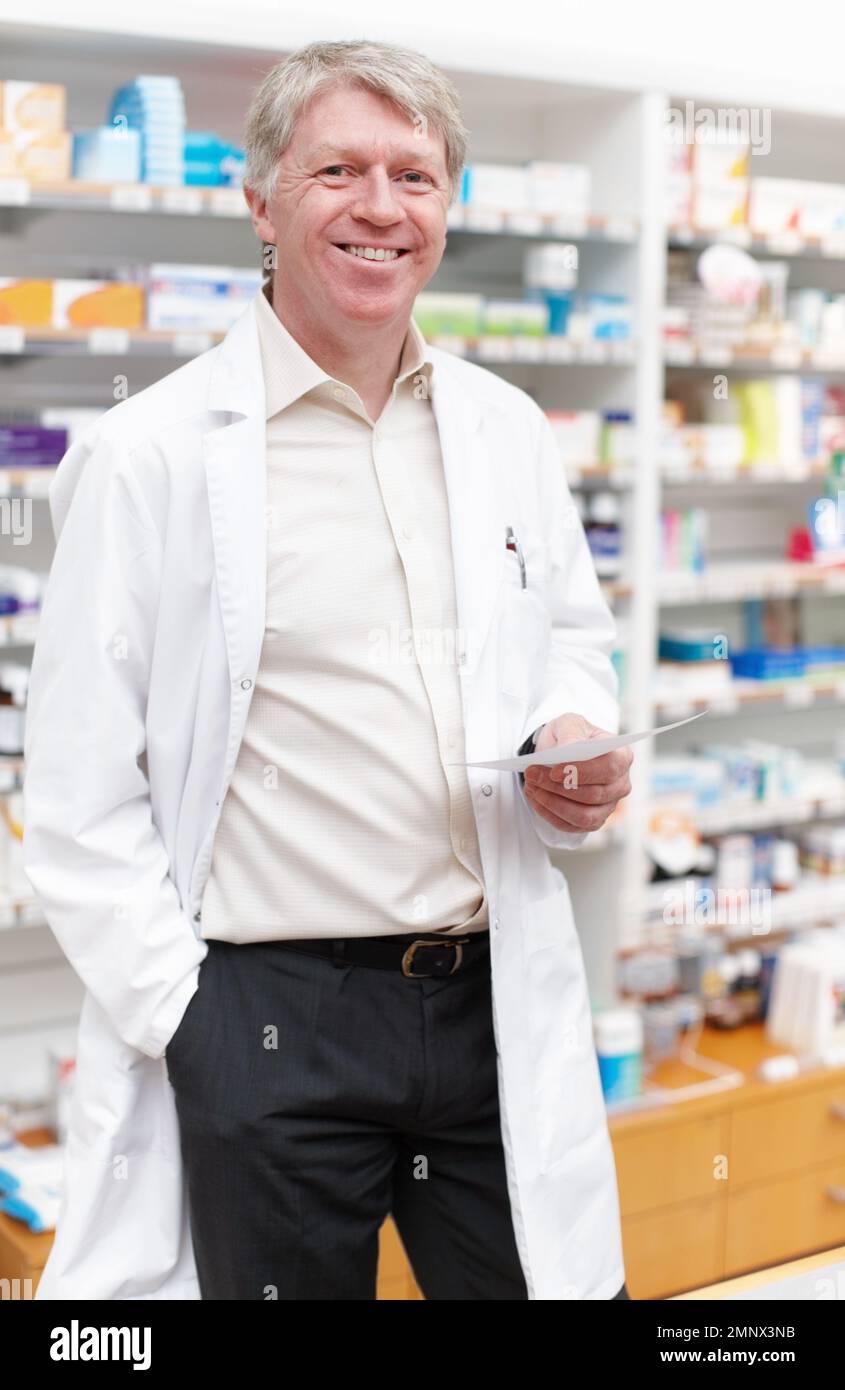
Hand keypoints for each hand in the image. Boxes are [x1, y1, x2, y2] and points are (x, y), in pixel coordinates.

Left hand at [523, 713, 632, 833]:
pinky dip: (549, 814)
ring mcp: (608, 806)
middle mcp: (620, 784)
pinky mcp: (592, 821)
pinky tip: (535, 798)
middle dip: (558, 787)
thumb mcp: (569, 723)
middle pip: (593, 794)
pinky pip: (572, 826)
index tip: (554, 771)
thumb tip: (567, 750)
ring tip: (531, 787)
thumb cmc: (569, 736)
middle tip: (531, 775)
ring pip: (583, 816)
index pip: (609, 768)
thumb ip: (571, 733)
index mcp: (621, 756)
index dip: (582, 772)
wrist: (560, 752)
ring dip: (552, 803)